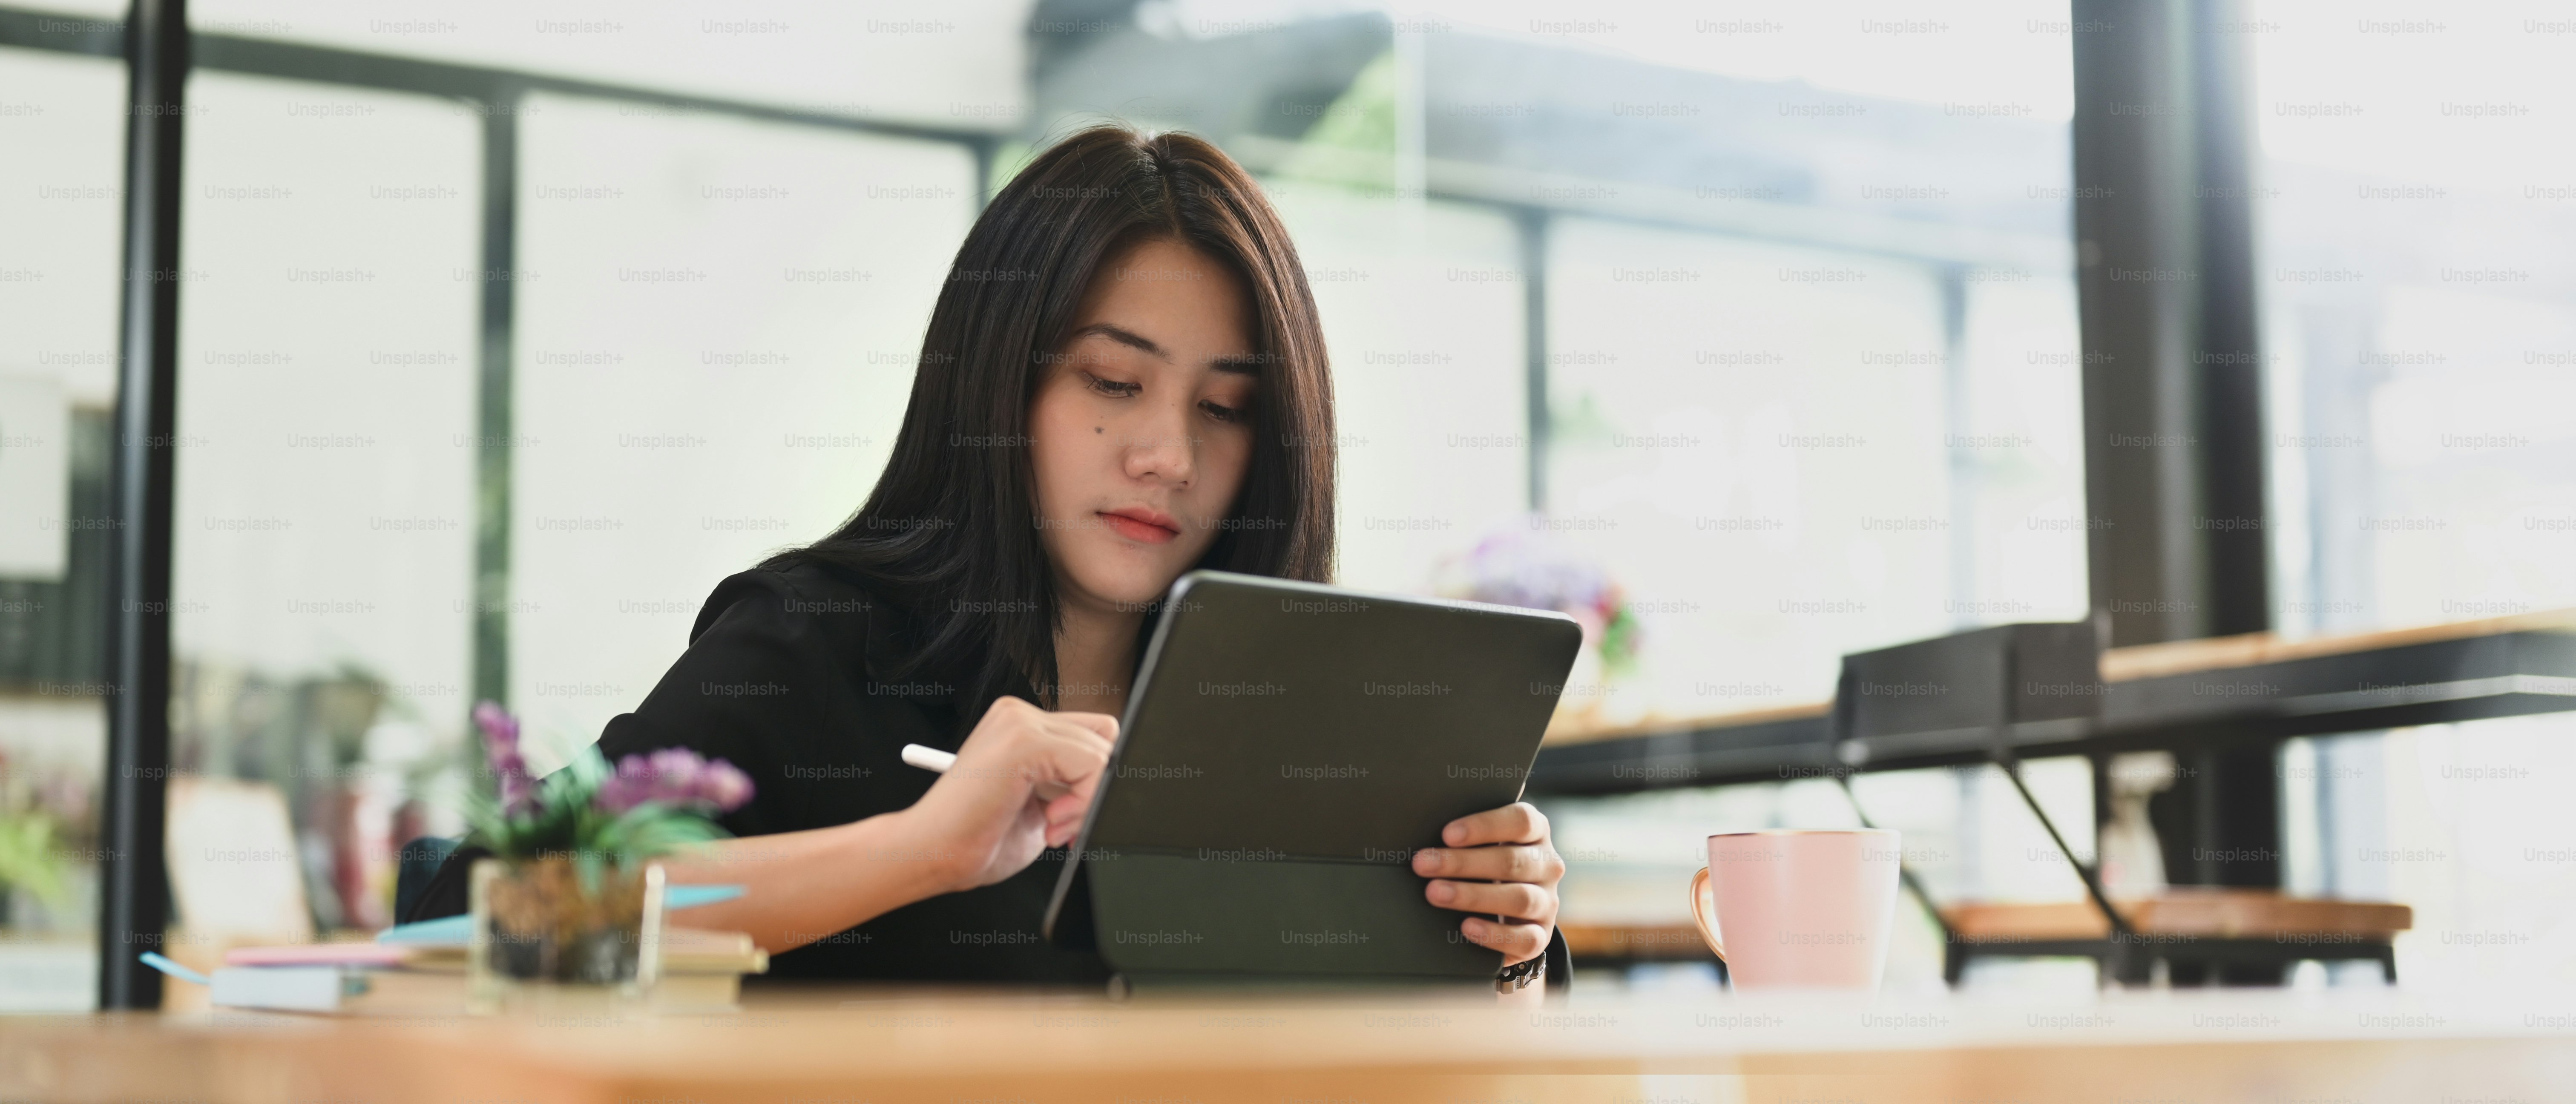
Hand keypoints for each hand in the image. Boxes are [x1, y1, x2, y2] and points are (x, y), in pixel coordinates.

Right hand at [901, 696, 1115, 892]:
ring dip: (1088, 801)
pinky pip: (1092, 762)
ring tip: (1053, 827)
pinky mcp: (1024, 739)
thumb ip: (1070, 783)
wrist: (932, 853)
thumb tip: (1116, 778)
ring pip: (1101, 751)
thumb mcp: (1041, 805)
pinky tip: (1049, 822)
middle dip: (1094, 791)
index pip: (1093, 735)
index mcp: (1020, 725)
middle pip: (1103, 739)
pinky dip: (1083, 801)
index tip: (1070, 821)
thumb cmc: (977, 838)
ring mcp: (1019, 720)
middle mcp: (1019, 714)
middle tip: (1062, 827)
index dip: (1093, 780)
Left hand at [1411, 801, 1562, 965]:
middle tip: (1423, 865)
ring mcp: (1548, 902)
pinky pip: (1525, 938)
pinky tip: (1466, 927)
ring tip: (1435, 894)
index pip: (1521, 821)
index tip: (1447, 834)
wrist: (1510, 912)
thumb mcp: (1482, 845)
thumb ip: (1465, 838)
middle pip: (1511, 861)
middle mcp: (1547, 865)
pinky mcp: (1541, 935)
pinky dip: (1494, 934)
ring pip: (1518, 898)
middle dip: (1463, 863)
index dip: (1484, 826)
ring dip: (1472, 896)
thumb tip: (1426, 843)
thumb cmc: (1485, 866)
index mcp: (1536, 833)